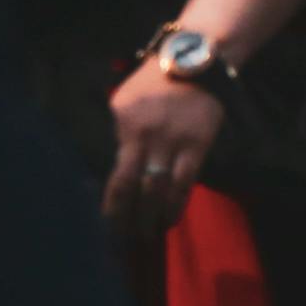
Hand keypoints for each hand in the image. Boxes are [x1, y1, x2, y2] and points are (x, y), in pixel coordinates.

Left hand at [104, 58, 224, 234]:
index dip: (111, 207)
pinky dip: (176, 204)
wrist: (194, 62)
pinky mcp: (198, 145)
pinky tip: (169, 219)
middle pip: (135, 189)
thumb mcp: (125, 103)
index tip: (106, 229)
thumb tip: (122, 165)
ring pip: (161, 190)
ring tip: (147, 235)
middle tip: (124, 242)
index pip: (116, 177)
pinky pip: (186, 183)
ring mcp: (174, 142)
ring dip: (153, 217)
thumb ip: (123, 134)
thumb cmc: (154, 81)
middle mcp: (146, 137)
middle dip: (129, 219)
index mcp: (125, 126)